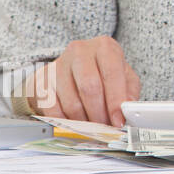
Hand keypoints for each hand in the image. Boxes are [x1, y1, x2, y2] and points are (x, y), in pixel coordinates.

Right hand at [25, 36, 141, 126]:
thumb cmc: (102, 71)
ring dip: (84, 121)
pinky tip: (75, 124)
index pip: (112, 74)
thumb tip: (127, 108)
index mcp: (104, 47)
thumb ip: (129, 90)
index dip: (116, 101)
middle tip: (105, 127)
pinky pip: (53, 109)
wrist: (71, 67)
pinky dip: (66, 122)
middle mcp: (80, 51)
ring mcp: (58, 65)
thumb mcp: (124, 75)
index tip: (119, 120)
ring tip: (93, 127)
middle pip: (89, 88)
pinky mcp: (43, 82)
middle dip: (99, 114)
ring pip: (71, 102)